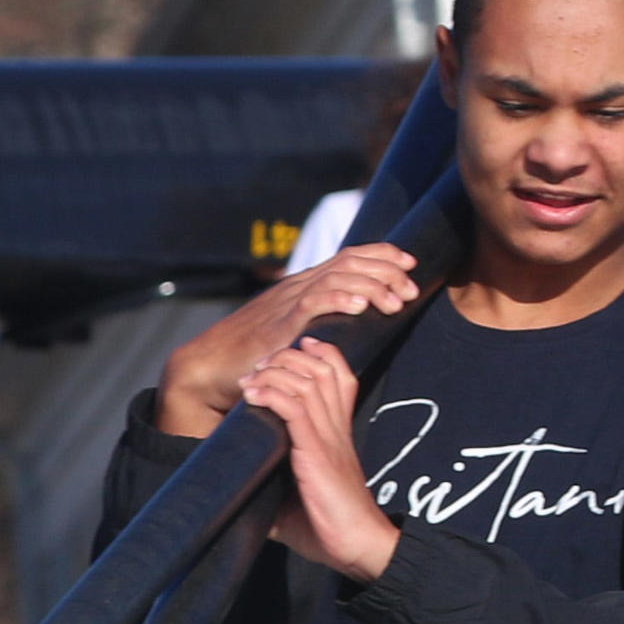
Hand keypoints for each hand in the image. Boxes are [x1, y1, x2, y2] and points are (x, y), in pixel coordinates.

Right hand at [158, 241, 420, 437]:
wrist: (211, 368)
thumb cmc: (255, 355)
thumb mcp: (297, 332)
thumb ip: (323, 322)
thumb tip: (361, 321)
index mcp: (306, 286)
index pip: (350, 257)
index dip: (382, 255)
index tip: (411, 264)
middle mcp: (299, 287)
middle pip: (350, 262)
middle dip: (386, 271)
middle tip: (412, 289)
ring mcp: (287, 303)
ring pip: (337, 278)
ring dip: (371, 286)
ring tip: (395, 301)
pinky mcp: (278, 324)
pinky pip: (312, 302)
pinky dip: (338, 299)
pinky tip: (360, 306)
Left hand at [240, 338, 400, 579]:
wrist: (358, 547)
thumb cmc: (330, 529)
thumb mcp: (297, 500)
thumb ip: (273, 488)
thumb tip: (238, 498)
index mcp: (338, 433)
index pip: (340, 375)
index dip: (319, 353)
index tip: (292, 350)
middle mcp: (336, 428)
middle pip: (321, 368)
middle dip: (286, 357)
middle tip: (260, 366)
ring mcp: (328, 438)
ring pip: (306, 381)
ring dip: (273, 372)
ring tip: (250, 379)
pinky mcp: (317, 453)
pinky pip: (294, 408)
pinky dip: (271, 394)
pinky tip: (252, 396)